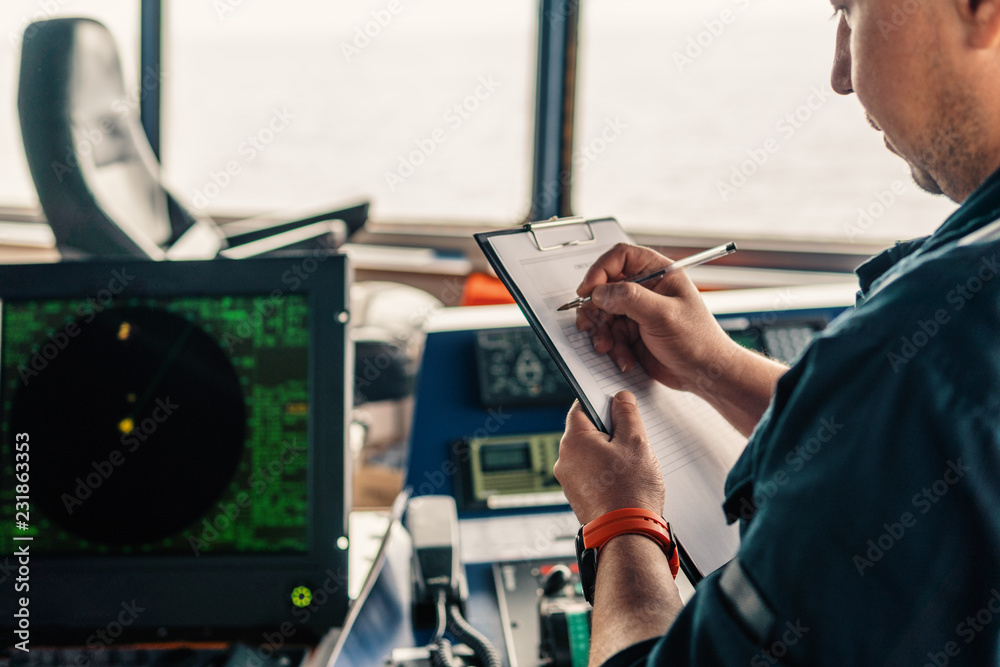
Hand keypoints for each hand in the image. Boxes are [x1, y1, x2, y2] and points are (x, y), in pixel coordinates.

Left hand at [553, 392, 664, 524]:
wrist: (626, 534)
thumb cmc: (631, 490)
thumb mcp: (636, 441)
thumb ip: (627, 414)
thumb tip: (620, 399)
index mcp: (573, 441)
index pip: (581, 407)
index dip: (601, 402)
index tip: (617, 404)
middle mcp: (564, 459)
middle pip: (586, 431)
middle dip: (609, 431)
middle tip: (632, 440)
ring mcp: (568, 480)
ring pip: (589, 454)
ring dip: (609, 453)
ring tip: (631, 466)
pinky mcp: (577, 496)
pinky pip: (590, 473)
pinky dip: (605, 472)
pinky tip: (624, 481)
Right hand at [575, 243, 739, 396]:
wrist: (704, 373)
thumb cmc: (697, 340)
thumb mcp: (663, 315)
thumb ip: (629, 299)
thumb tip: (600, 292)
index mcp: (659, 273)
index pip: (620, 257)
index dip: (600, 270)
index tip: (589, 290)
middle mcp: (645, 290)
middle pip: (605, 288)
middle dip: (596, 309)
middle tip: (591, 324)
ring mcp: (637, 312)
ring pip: (603, 314)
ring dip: (602, 332)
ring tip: (608, 346)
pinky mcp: (632, 333)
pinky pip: (609, 335)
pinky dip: (611, 347)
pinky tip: (624, 357)